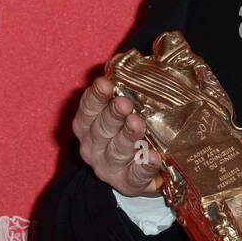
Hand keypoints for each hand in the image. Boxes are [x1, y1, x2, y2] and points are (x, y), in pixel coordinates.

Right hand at [72, 66, 164, 197]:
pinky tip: (154, 156)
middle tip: (125, 103)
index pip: (88, 108)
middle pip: (100, 129)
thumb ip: (125, 80)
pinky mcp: (128, 184)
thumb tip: (123, 56)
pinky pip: (136, 175)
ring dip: (127, 137)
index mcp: (89, 124)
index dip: (95, 96)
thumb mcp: (128, 104)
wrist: (147, 171)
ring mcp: (108, 168)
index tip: (106, 83)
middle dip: (112, 114)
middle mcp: (93, 147)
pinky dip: (144, 166)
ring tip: (139, 124)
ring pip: (116, 151)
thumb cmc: (132, 130)